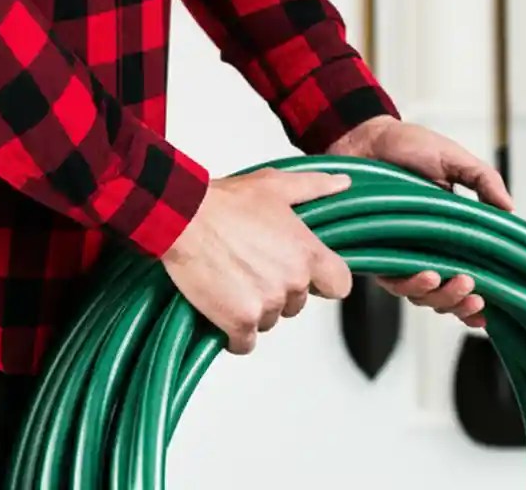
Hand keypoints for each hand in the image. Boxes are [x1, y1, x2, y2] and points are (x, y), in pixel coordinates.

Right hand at [162, 169, 353, 353]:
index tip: (311, 279)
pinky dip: (233, 333)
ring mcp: (267, 304)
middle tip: (253, 269)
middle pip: (296, 303)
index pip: (339, 285)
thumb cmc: (226, 203)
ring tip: (233, 281)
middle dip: (278, 291)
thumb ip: (315, 186)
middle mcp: (293, 282)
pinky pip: (244, 342)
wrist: (183, 219)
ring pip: (269, 320)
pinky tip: (222, 310)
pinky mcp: (239, 322)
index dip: (324, 283)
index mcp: (308, 254)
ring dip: (254, 309)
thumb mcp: (276, 186)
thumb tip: (342, 182)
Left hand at [327, 116, 511, 328]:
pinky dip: (411, 283)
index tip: (490, 312)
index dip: (475, 302)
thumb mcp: (455, 160)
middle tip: (476, 294)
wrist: (366, 136)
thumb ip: (484, 181)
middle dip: (461, 303)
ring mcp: (399, 253)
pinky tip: (429, 274)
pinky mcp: (374, 252)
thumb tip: (510, 209)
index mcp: (449, 234)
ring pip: (419, 295)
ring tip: (459, 282)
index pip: (466, 276)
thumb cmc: (410, 147)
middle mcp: (424, 250)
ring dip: (442, 295)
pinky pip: (391, 280)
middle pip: (443, 296)